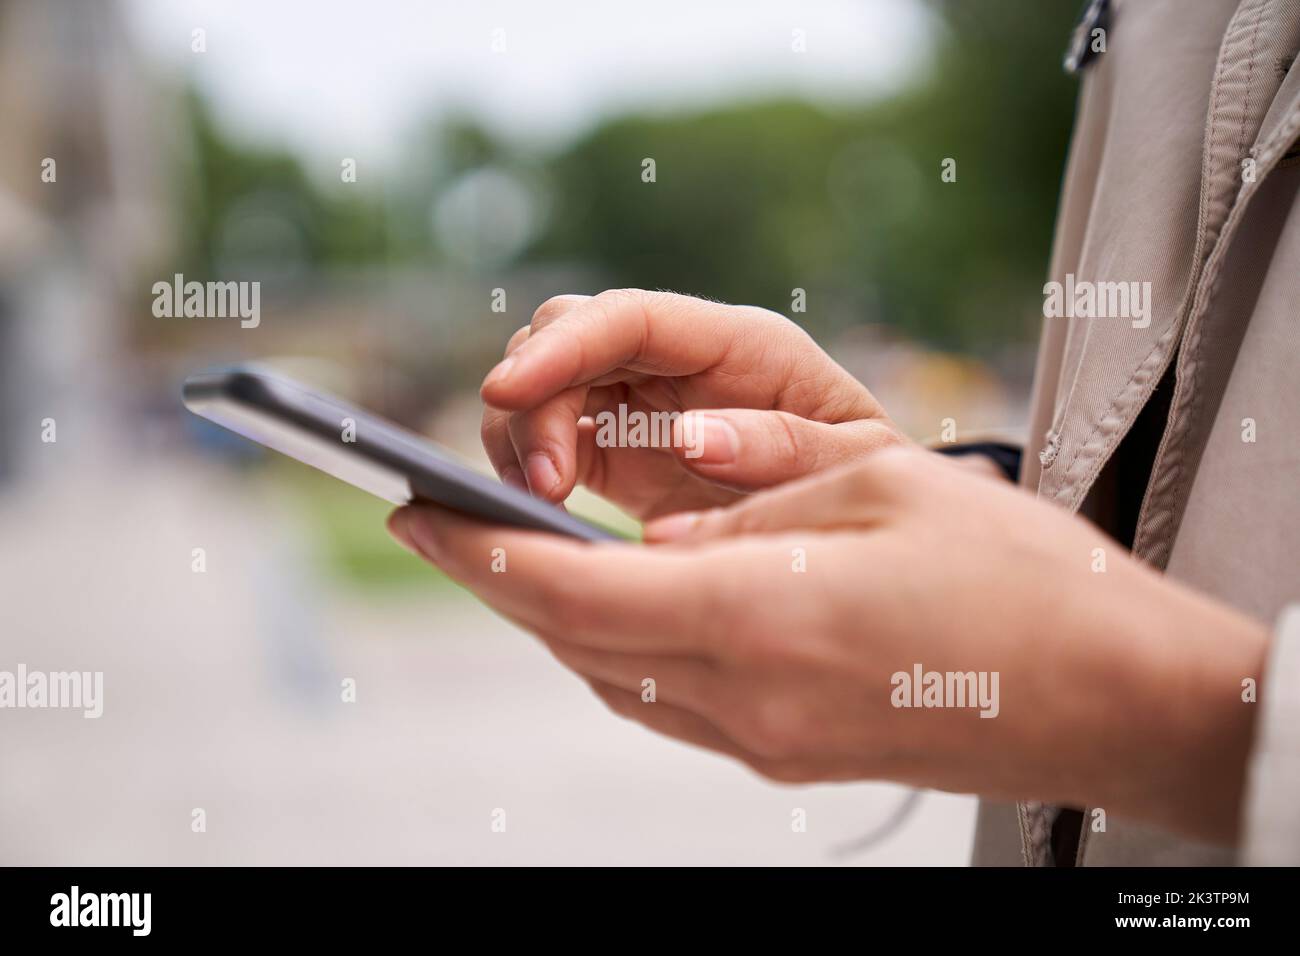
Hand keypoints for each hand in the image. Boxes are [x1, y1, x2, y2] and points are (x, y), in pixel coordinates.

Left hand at [389, 447, 1266, 843]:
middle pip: (573, 639)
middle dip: (495, 581)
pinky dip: (612, 650)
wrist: (1112, 697)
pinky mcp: (787, 756)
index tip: (416, 512)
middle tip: (440, 522)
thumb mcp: (881, 487)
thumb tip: (662, 505)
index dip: (482, 551)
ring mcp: (765, 742)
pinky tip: (613, 607)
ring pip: (609, 677)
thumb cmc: (1019, 575)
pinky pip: (662, 704)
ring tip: (513, 555)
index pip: (574, 588)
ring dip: (549, 616)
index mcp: (763, 617)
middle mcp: (747, 698)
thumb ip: (752, 493)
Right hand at [479, 288, 901, 519]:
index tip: (506, 387)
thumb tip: (690, 436)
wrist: (863, 518)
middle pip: (568, 336)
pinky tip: (538, 511)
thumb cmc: (870, 479)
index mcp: (741, 343)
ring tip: (540, 506)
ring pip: (544, 383)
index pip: (630, 316)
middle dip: (533, 399)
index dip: (562, 345)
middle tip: (544, 488)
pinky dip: (525, 465)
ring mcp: (643, 398)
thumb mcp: (859, 463)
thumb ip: (786, 447)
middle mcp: (679, 358)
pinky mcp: (618, 446)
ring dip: (520, 436)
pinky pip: (547, 435)